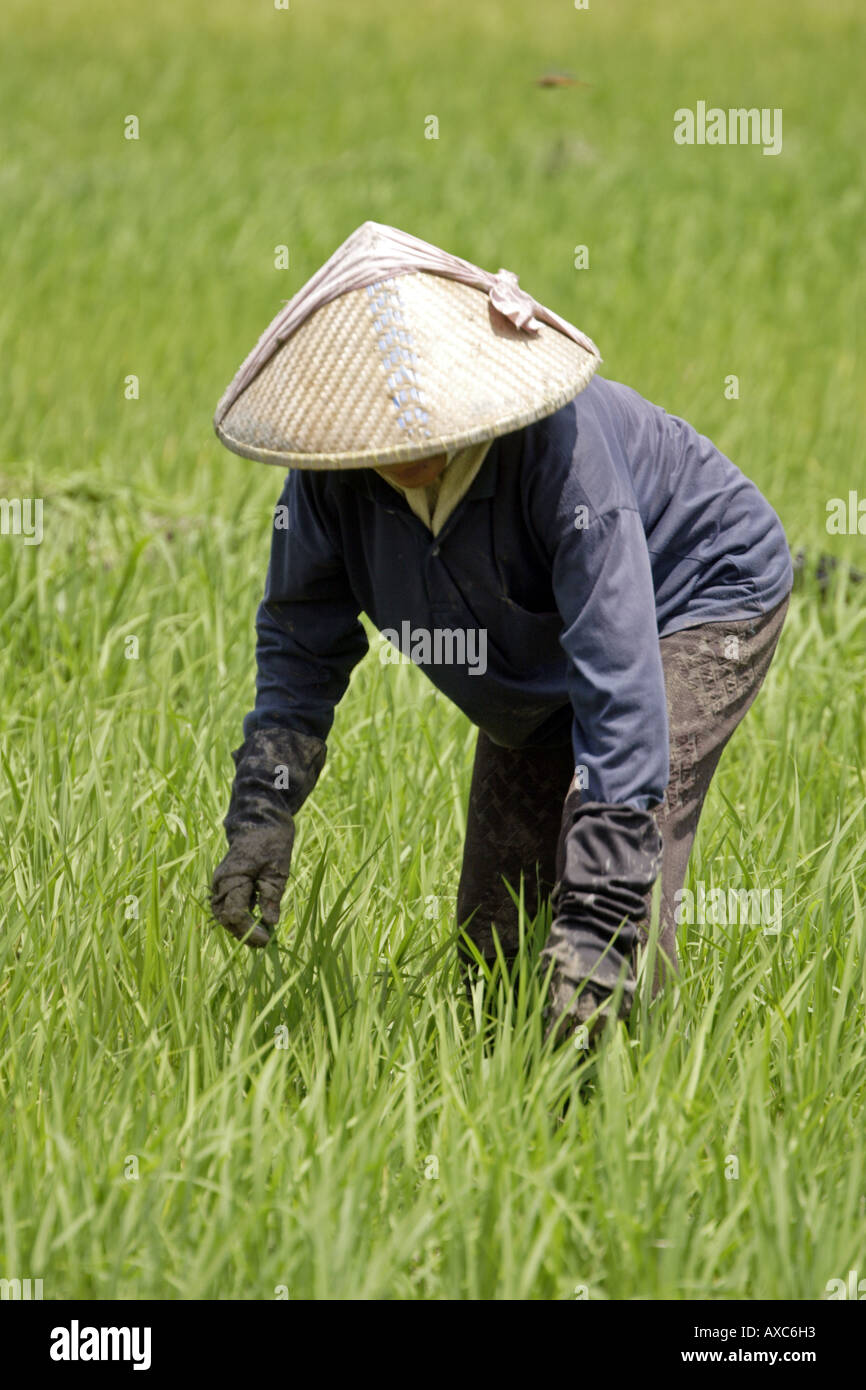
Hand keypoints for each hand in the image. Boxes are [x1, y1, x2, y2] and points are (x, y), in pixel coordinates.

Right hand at [210, 824, 294, 946]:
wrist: (260, 820)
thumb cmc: (271, 841)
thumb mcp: (277, 868)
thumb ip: (271, 895)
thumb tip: (270, 922)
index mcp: (232, 878)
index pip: (234, 914)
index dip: (250, 931)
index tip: (268, 939)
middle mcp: (221, 883)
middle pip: (225, 918)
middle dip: (243, 934)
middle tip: (265, 944)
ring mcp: (222, 883)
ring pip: (224, 915)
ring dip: (240, 928)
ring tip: (261, 938)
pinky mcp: (227, 883)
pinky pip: (228, 906)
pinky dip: (240, 918)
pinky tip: (257, 924)